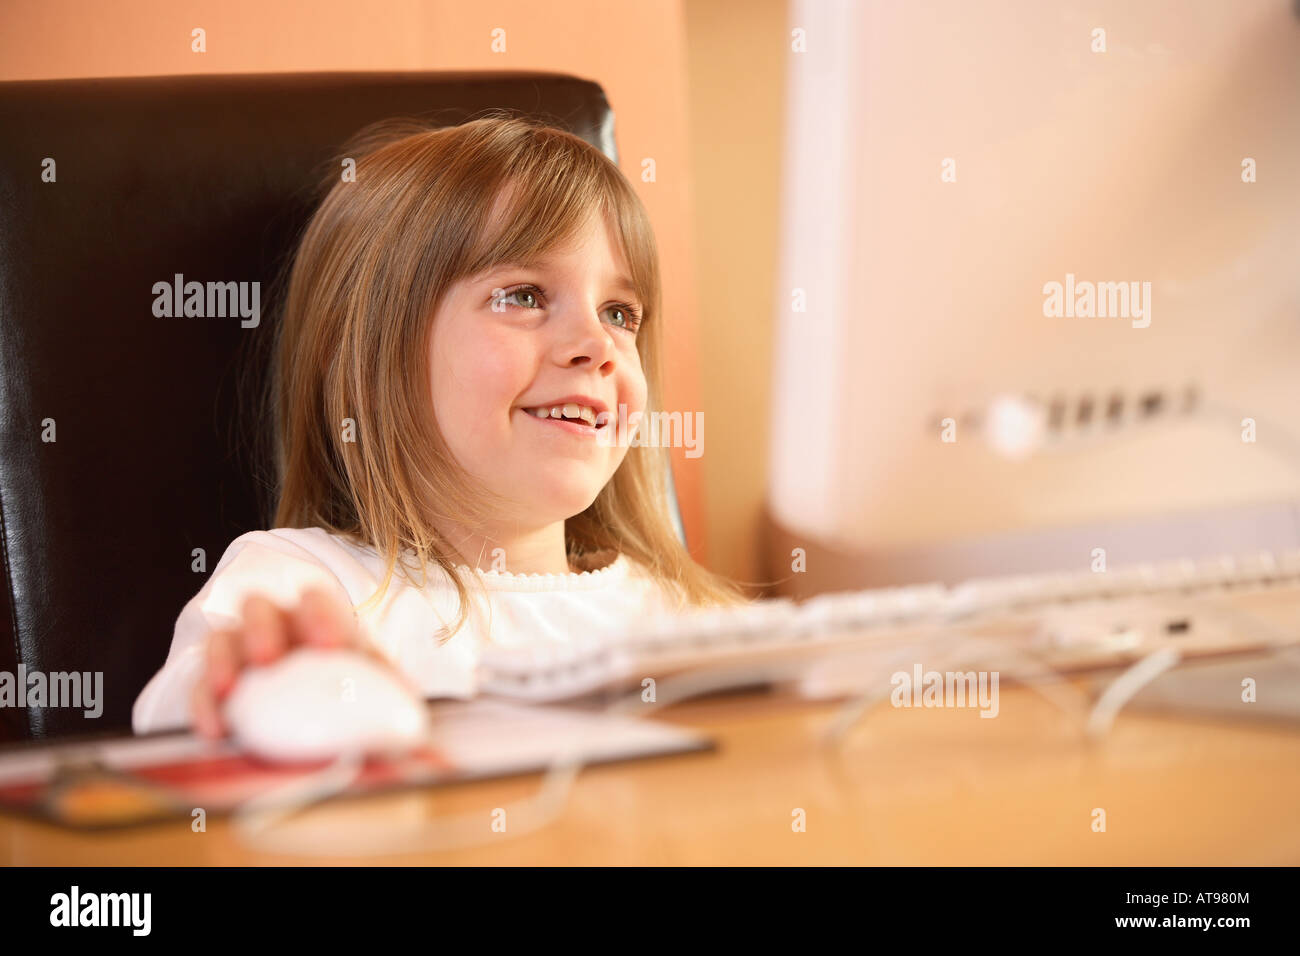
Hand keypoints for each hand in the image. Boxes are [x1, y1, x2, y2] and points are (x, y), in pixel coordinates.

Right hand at [190, 586, 401, 738]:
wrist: (317, 734)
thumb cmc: (351, 705)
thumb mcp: (375, 701)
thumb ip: (389, 707)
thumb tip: (422, 740)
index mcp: (321, 626)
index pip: (316, 600)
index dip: (322, 616)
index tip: (331, 647)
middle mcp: (278, 632)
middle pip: (263, 608)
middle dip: (265, 628)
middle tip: (271, 657)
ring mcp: (241, 657)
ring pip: (224, 637)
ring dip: (225, 660)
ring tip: (230, 689)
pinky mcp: (215, 691)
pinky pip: (200, 689)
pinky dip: (203, 707)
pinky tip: (214, 730)